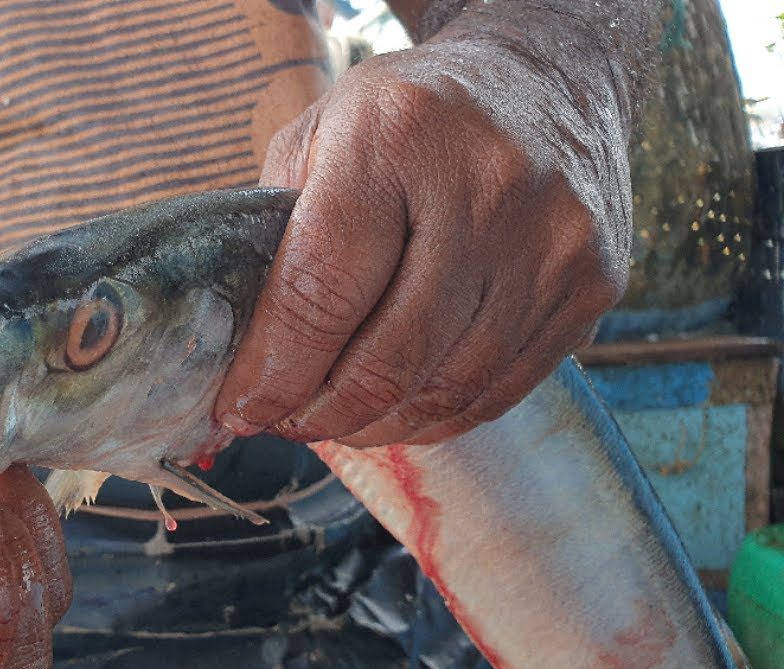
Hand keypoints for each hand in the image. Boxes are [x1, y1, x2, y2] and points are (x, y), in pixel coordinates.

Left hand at [217, 41, 630, 446]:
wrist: (547, 76)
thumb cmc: (410, 115)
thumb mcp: (321, 135)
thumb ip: (278, 234)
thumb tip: (246, 358)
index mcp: (398, 138)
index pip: (320, 292)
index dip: (273, 372)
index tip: (241, 409)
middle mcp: (488, 190)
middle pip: (387, 357)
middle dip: (320, 412)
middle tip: (283, 423)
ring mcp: (552, 243)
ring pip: (446, 387)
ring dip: (375, 425)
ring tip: (333, 422)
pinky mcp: (593, 285)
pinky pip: (500, 390)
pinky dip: (436, 416)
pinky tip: (396, 411)